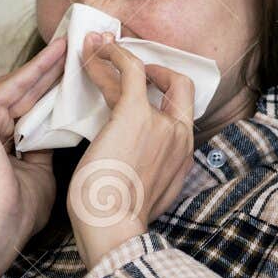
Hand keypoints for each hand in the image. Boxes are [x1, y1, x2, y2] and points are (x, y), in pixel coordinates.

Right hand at [0, 36, 66, 277]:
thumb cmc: (16, 214)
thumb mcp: (39, 173)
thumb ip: (45, 149)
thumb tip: (62, 129)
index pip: (27, 107)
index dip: (53, 89)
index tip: (78, 73)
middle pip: (23, 92)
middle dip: (52, 71)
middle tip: (79, 47)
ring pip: (18, 86)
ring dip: (47, 65)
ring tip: (73, 44)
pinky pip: (13, 88)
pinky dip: (37, 71)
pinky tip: (59, 55)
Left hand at [68, 32, 195, 269]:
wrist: (113, 231)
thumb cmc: (115, 224)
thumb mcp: (141, 199)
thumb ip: (144, 178)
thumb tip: (126, 169)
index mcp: (181, 160)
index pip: (180, 116)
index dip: (165, 98)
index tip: (142, 92)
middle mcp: (179, 137)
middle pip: (176, 88)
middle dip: (153, 70)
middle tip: (126, 65)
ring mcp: (161, 124)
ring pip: (143, 75)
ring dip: (119, 58)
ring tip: (96, 47)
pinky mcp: (134, 114)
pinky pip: (130, 69)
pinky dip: (114, 55)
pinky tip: (97, 49)